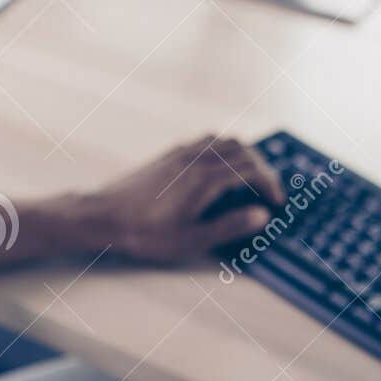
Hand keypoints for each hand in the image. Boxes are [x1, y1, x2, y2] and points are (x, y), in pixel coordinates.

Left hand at [86, 135, 285, 263]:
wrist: (104, 216)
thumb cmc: (145, 234)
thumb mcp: (191, 240)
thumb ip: (229, 227)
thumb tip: (261, 215)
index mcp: (205, 179)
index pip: (250, 170)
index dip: (270, 183)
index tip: (277, 200)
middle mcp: (195, 159)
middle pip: (241, 150)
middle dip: (261, 167)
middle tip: (268, 189)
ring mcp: (180, 154)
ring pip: (223, 140)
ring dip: (243, 154)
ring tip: (249, 176)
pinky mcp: (168, 155)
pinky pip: (204, 141)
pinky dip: (222, 148)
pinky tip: (218, 167)